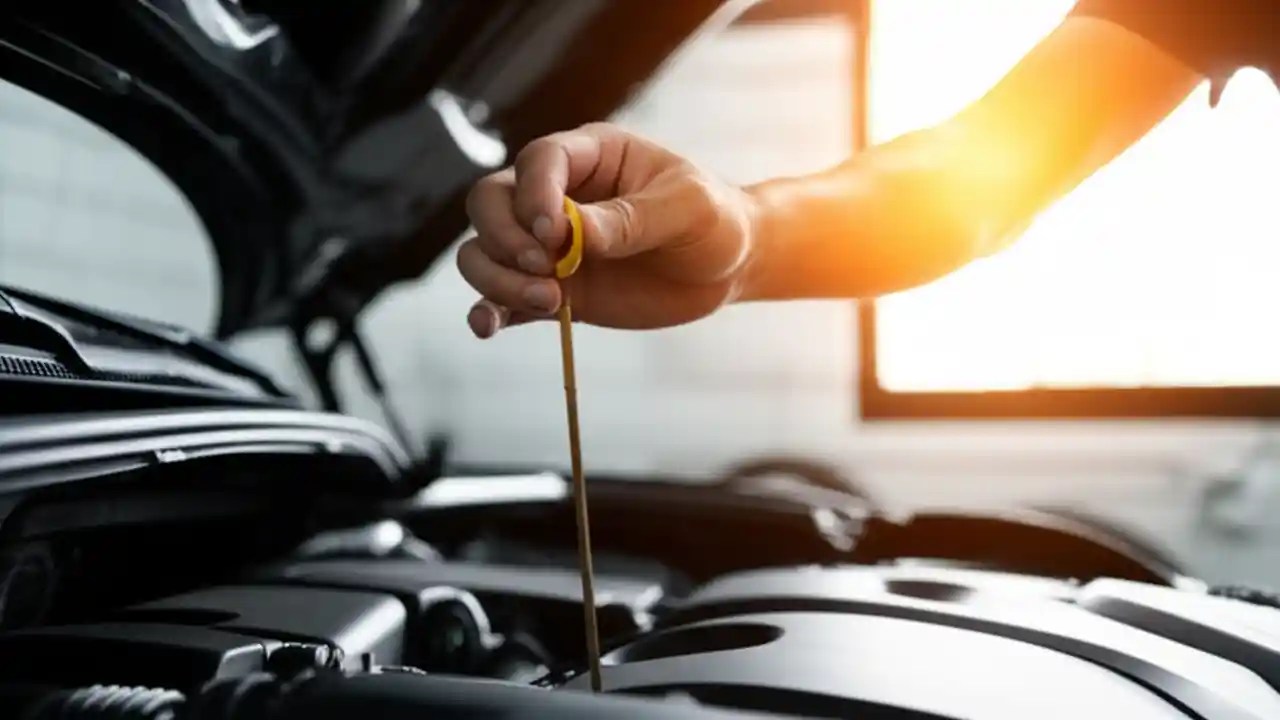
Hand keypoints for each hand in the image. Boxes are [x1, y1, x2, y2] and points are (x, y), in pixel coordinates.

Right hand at [458, 123, 758, 337]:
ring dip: (496, 277)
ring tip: (548, 302)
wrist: (727, 269)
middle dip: (504, 235)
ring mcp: (548, 246)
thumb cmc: (714, 221)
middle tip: (544, 266)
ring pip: (485, 249)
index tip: (552, 233)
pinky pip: (502, 298)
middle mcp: (557, 196)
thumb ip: (630, 219)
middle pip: (491, 201)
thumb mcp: (688, 209)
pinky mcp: (551, 289)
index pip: (539, 160)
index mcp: (591, 155)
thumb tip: (570, 233)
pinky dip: (489, 311)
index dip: (534, 193)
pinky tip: (488, 327)